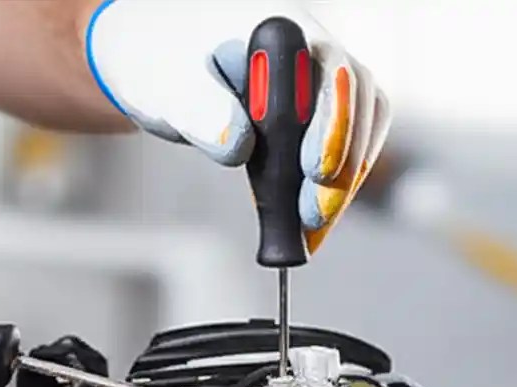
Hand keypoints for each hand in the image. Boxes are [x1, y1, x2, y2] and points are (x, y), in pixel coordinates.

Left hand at [85, 0, 389, 251]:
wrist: (155, 60)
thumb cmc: (159, 62)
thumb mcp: (165, 84)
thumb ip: (199, 109)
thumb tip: (239, 146)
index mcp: (277, 26)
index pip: (328, 66)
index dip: (332, 119)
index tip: (315, 169)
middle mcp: (310, 44)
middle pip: (357, 98)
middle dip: (343, 161)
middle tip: (313, 217)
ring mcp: (319, 75)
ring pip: (361, 122)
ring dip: (344, 179)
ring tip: (311, 229)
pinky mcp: (318, 108)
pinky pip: (345, 142)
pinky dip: (333, 183)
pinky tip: (310, 222)